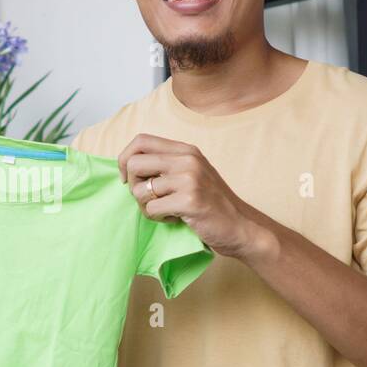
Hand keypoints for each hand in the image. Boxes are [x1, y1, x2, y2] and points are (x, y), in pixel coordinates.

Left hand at [117, 133, 267, 259]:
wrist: (241, 226)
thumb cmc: (210, 203)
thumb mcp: (191, 173)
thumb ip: (166, 164)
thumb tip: (128, 165)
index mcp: (186, 150)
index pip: (141, 140)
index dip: (125, 159)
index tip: (128, 178)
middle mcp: (187, 159)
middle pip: (134, 163)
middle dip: (132, 185)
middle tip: (147, 198)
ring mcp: (189, 179)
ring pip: (139, 190)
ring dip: (146, 206)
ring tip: (165, 210)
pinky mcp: (190, 201)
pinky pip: (152, 209)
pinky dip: (158, 218)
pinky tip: (174, 218)